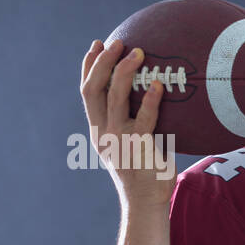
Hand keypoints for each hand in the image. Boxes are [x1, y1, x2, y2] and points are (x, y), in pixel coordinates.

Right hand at [79, 38, 172, 206]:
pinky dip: (149, 100)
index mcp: (98, 129)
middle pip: (94, 89)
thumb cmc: (144, 172)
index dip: (88, 66)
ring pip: (115, 97)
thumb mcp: (129, 145)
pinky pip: (144, 119)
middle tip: (117, 42)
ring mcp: (119, 139)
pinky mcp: (139, 146)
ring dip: (124, 72)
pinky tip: (157, 85)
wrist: (145, 203)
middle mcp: (103, 131)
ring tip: (139, 53)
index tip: (95, 45)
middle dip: (102, 62)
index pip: (87, 92)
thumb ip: (131, 123)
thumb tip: (149, 97)